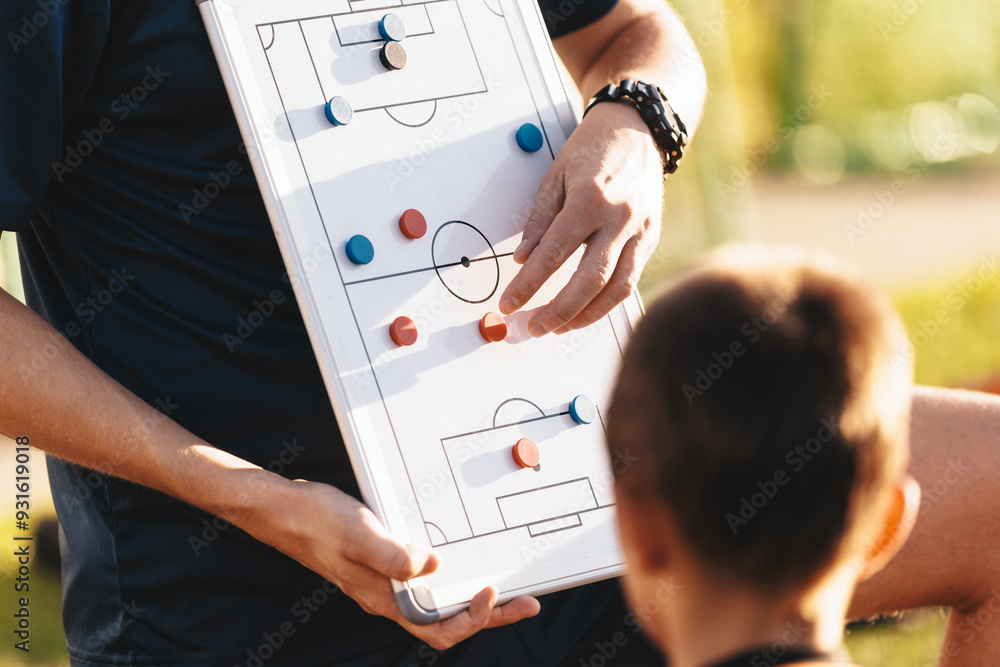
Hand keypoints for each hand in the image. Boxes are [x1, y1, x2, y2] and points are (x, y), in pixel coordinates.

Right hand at [251, 478, 539, 649]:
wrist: (282, 510)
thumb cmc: (314, 521)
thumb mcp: (358, 534)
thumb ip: (394, 555)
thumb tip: (433, 566)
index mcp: (384, 598)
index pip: (439, 629)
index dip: (474, 619)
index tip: (493, 591)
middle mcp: (388, 596)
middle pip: (448, 619)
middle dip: (491, 613)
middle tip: (528, 600)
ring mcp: (385, 581)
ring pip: (438, 601)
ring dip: (473, 596)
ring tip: (506, 585)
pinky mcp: (382, 563)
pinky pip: (423, 579)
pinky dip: (449, 574)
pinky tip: (459, 558)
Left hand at [498, 101, 663, 336]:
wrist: (638, 127)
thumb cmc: (592, 149)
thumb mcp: (556, 176)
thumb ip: (539, 221)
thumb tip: (522, 260)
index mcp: (591, 199)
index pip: (554, 254)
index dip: (528, 284)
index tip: (509, 304)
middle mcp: (620, 218)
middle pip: (589, 280)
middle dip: (558, 311)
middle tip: (533, 327)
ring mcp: (641, 231)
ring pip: (617, 289)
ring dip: (586, 316)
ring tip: (558, 328)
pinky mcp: (652, 238)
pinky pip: (631, 281)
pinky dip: (607, 303)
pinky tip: (586, 312)